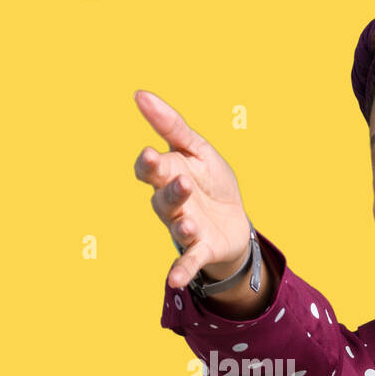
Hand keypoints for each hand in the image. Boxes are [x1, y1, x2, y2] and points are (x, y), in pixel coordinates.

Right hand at [133, 90, 251, 288]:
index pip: (150, 170)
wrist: (235, 220)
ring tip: (190, 223)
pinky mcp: (201, 248)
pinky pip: (188, 259)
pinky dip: (181, 270)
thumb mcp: (197, 149)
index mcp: (169, 175)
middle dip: (170, 191)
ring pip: (176, 225)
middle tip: (180, 182)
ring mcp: (185, 226)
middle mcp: (171, 203)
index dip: (149, 165)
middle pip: (162, 197)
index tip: (151, 154)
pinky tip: (176, 280)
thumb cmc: (211, 183)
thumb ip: (171, 125)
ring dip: (182, 225)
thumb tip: (140, 95)